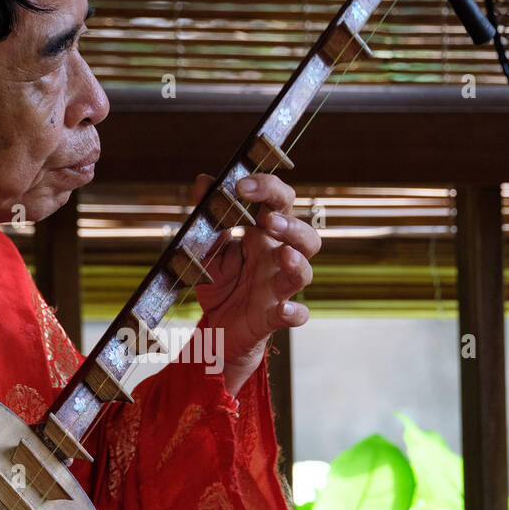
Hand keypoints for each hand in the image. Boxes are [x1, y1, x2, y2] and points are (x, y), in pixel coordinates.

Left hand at [190, 170, 320, 395]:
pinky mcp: (276, 315)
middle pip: (304, 235)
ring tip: (284, 254)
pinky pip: (297, 314)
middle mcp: (277, 258)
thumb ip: (208, 218)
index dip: (267, 189)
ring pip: (304, 271)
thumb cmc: (220, 283)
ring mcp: (279, 287)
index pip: (277, 203)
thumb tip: (204, 181)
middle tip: (268, 220)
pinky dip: (294, 312)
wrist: (217, 328)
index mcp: (262, 235)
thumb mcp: (205, 249)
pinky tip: (284, 309)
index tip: (242, 185)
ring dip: (297, 261)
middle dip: (291, 225)